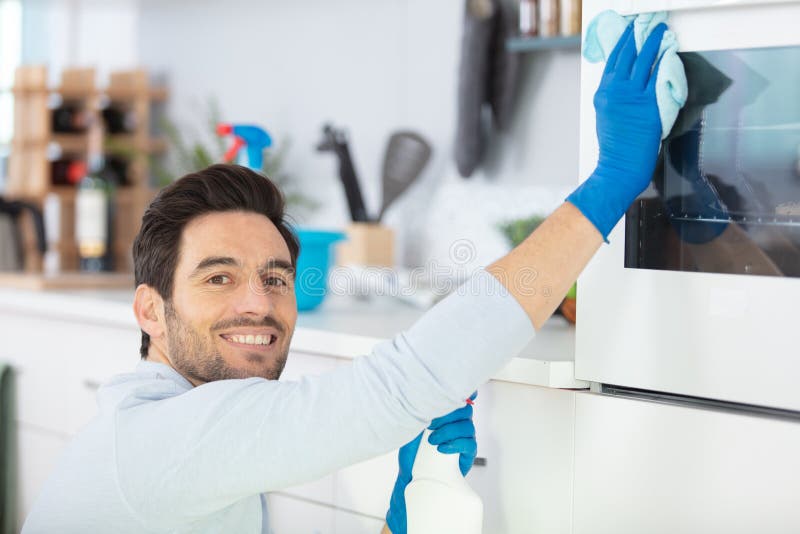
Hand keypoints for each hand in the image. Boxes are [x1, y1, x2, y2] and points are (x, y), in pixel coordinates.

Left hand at [385, 393, 477, 533]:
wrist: (411, 474)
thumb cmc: (411, 449)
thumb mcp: (412, 426)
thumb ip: (421, 410)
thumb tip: (426, 395)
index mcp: (447, 414)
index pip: (461, 398)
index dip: (465, 392)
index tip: (458, 391)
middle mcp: (458, 423)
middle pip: (466, 410)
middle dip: (448, 415)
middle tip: (431, 424)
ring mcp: (464, 438)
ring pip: (467, 427)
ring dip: (448, 432)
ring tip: (432, 441)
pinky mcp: (468, 453)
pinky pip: (469, 444)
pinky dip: (454, 444)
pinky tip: (441, 449)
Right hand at [567, 22, 667, 240]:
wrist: (620, 166)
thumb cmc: (616, 147)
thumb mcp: (607, 116)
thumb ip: (615, 96)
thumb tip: (627, 82)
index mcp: (603, 93)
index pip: (613, 60)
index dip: (622, 42)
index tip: (629, 30)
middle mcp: (614, 91)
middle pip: (626, 54)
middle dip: (636, 35)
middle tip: (645, 23)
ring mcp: (631, 96)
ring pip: (642, 60)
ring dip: (652, 42)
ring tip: (660, 30)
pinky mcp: (648, 103)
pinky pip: (657, 76)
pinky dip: (662, 60)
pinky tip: (668, 50)